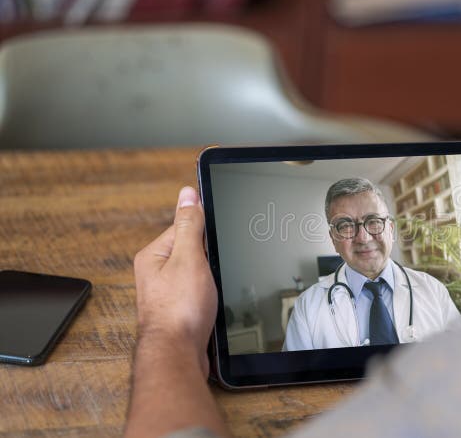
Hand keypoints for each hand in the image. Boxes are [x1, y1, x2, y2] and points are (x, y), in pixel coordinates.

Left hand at [133, 186, 216, 375]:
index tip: (218, 240)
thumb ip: (190, 225)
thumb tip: (188, 194)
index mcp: (153, 255)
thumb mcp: (189, 257)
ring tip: (212, 290)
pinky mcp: (181, 310)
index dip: (205, 232)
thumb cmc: (180, 310)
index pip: (184, 227)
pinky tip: (214, 303)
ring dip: (212, 279)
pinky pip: (201, 292)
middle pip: (193, 250)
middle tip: (215, 271)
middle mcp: (157, 273)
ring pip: (200, 273)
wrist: (178, 355)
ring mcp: (168, 293)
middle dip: (210, 258)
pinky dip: (212, 295)